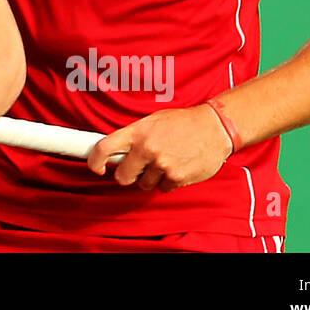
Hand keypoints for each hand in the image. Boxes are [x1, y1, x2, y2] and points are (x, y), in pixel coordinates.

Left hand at [87, 105, 233, 192]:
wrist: (214, 127)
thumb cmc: (182, 123)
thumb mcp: (153, 121)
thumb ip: (134, 136)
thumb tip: (115, 152)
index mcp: (138, 132)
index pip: (105, 148)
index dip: (95, 161)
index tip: (96, 167)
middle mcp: (147, 149)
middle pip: (123, 176)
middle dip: (128, 175)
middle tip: (138, 167)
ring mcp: (162, 165)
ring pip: (144, 185)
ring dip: (151, 178)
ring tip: (164, 162)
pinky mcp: (177, 178)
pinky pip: (163, 188)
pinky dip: (168, 181)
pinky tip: (177, 167)